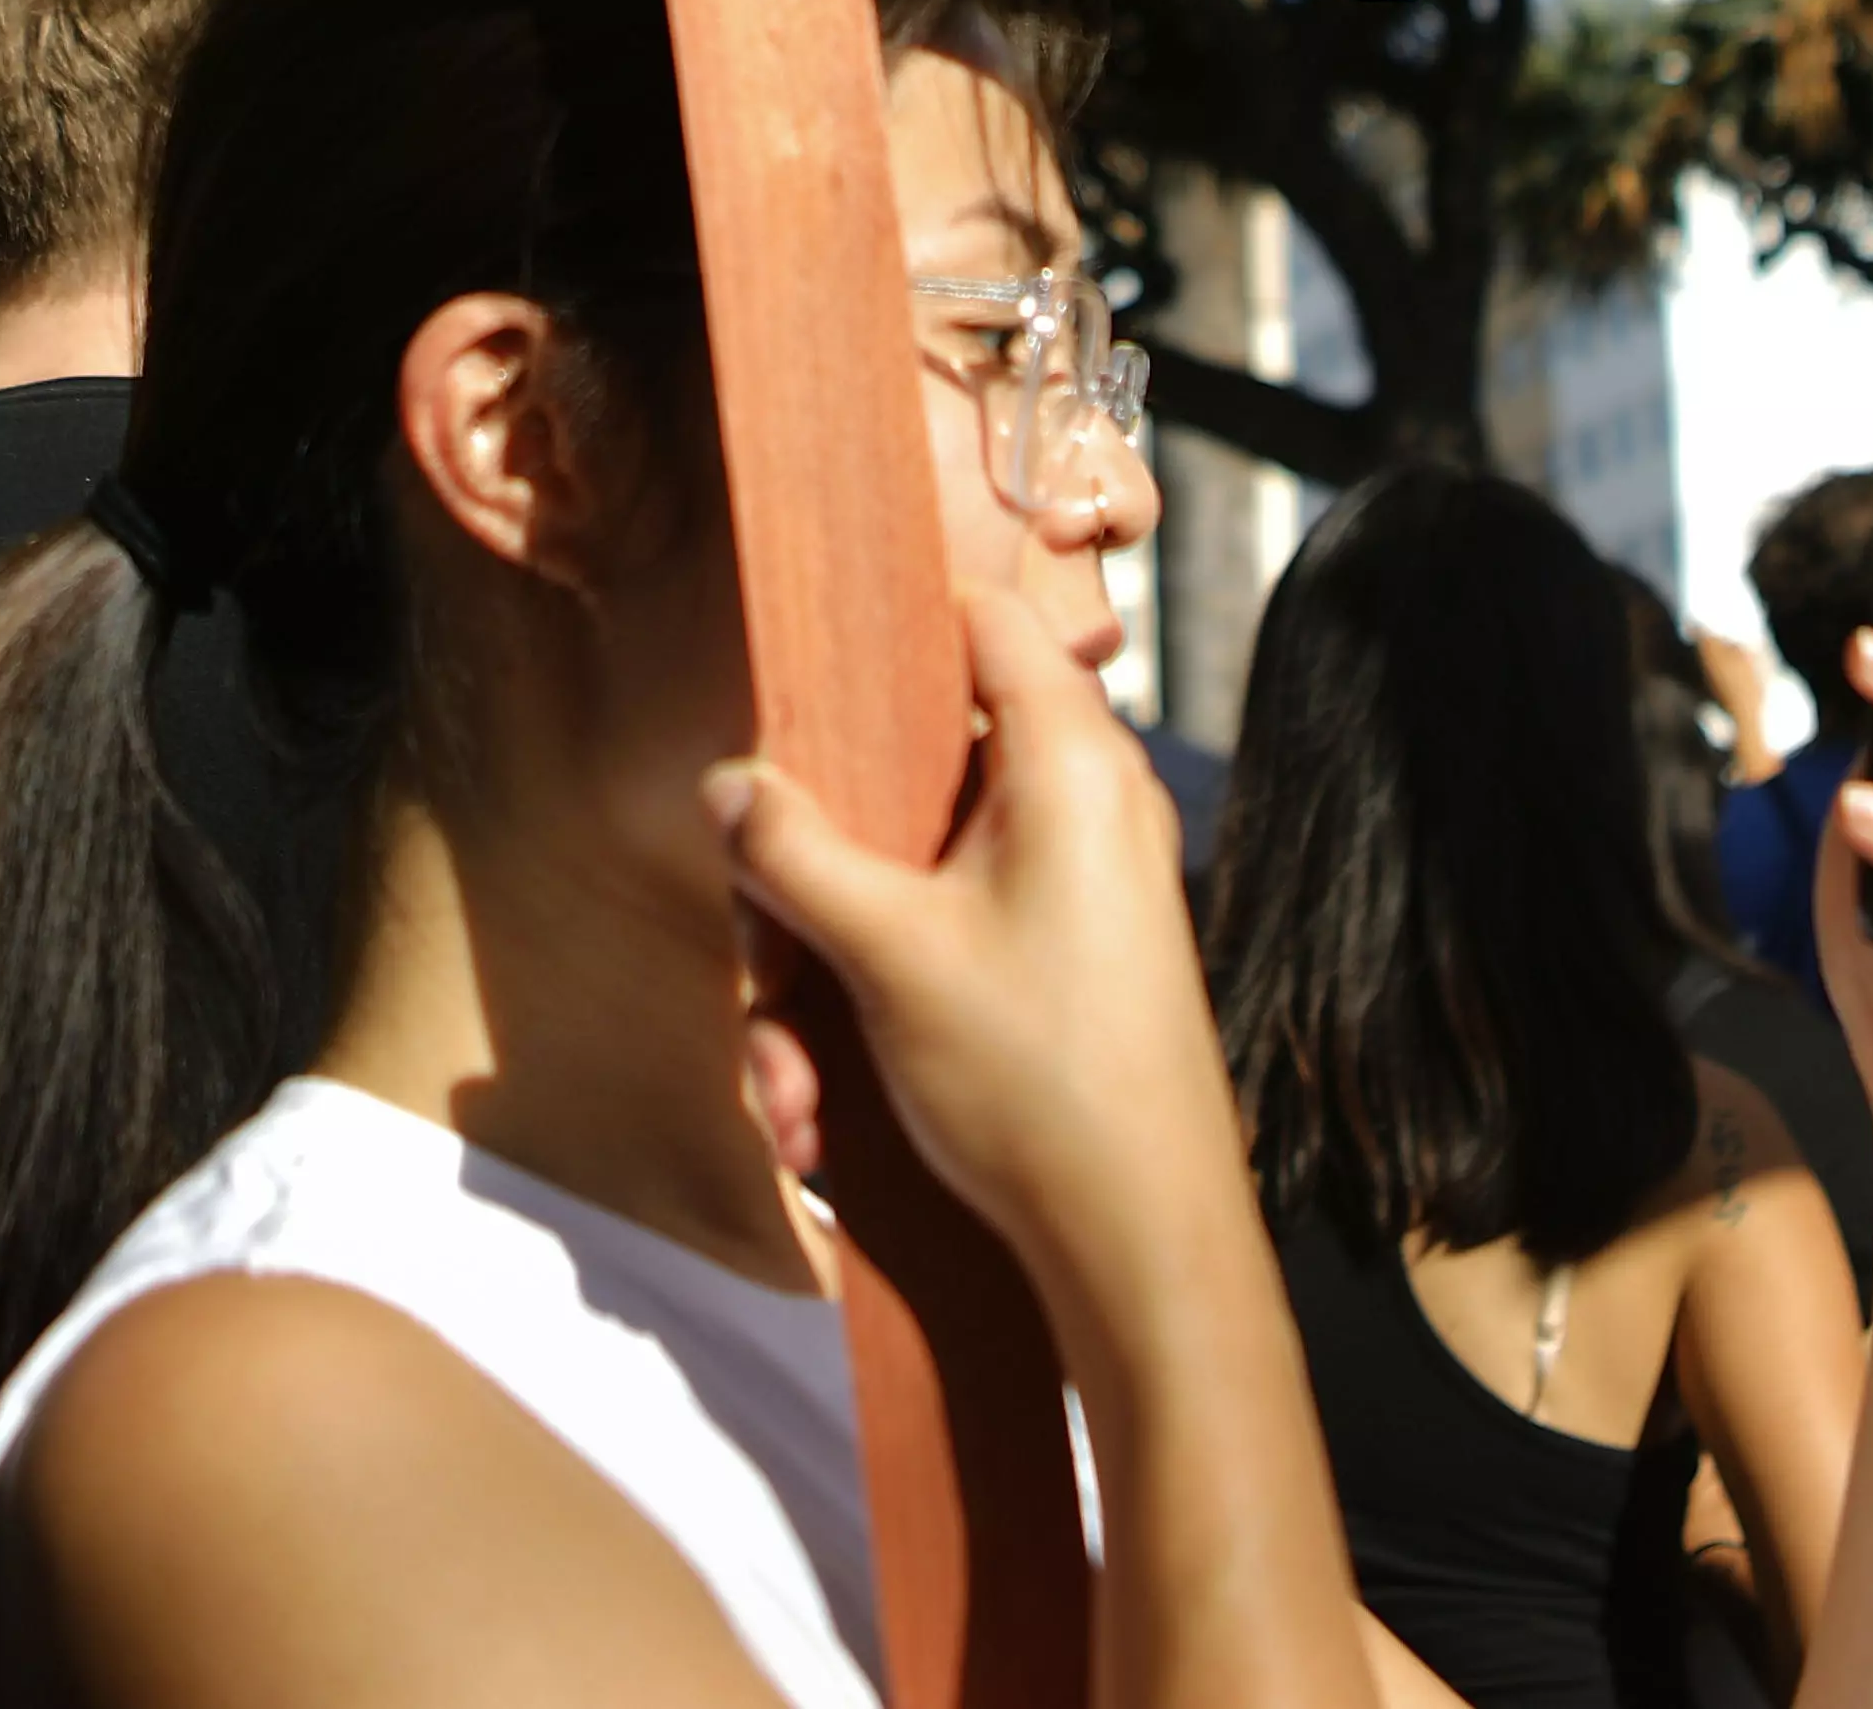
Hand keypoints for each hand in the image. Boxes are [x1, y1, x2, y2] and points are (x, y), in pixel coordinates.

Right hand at [709, 588, 1241, 1311]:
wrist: (1145, 1252)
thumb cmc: (1043, 1083)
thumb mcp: (888, 955)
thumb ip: (795, 852)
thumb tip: (727, 780)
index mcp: (1066, 762)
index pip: (978, 621)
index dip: (884, 627)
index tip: (797, 665)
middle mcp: (1077, 809)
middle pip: (901, 781)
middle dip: (804, 896)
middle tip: (767, 984)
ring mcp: (1068, 889)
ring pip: (900, 887)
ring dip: (819, 993)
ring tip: (793, 1108)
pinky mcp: (1054, 963)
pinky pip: (934, 952)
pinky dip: (868, 1024)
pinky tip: (823, 1129)